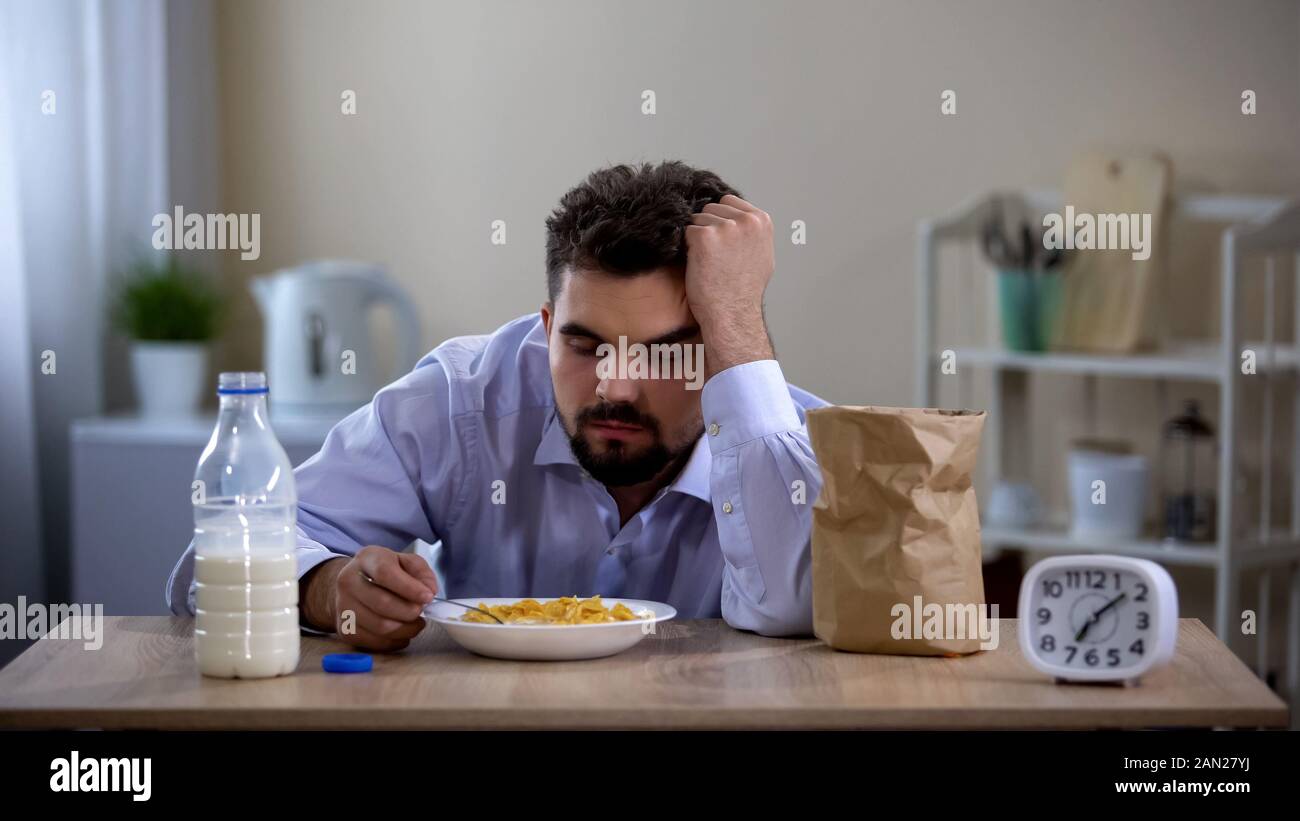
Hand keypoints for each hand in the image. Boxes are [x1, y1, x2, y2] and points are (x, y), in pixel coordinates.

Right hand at [306, 546, 437, 651]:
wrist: (353, 586)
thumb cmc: (384, 573)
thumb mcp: (405, 562)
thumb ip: (421, 573)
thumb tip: (430, 591)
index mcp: (366, 559)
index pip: (385, 573)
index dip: (409, 588)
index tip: (428, 597)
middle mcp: (348, 582)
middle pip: (383, 603)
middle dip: (410, 611)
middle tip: (421, 611)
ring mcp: (343, 607)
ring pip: (381, 627)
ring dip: (406, 629)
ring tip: (416, 622)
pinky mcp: (345, 630)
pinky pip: (376, 642)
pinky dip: (396, 641)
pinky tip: (402, 632)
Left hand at [684, 194, 775, 377]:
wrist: (731, 314)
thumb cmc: (743, 292)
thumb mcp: (762, 255)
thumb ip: (753, 233)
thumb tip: (745, 220)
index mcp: (762, 221)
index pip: (728, 202)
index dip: (720, 222)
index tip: (722, 245)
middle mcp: (747, 220)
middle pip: (710, 209)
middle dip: (708, 228)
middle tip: (715, 258)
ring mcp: (726, 227)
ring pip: (696, 219)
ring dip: (696, 239)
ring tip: (709, 263)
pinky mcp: (705, 237)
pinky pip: (686, 232)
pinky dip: (687, 248)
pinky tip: (699, 265)